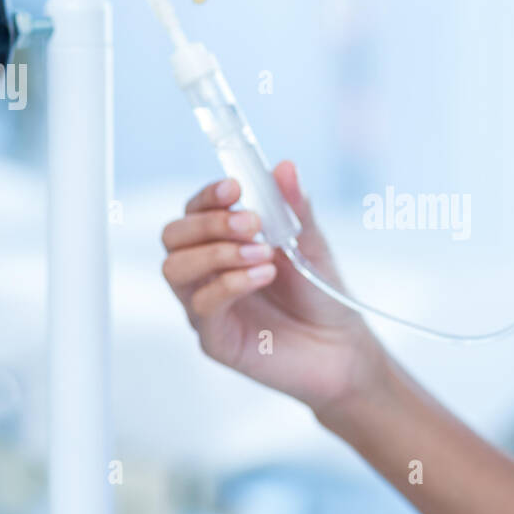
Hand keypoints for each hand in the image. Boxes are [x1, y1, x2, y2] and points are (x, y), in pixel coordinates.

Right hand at [161, 161, 384, 414]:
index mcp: (222, 243)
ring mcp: (206, 306)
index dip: (206, 196)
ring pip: (176, 269)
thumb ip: (295, 207)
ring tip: (262, 253)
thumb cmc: (320, 293)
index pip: (192, 211)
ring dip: (217, 252)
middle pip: (172, 236)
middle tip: (252, 223)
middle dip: (209, 223)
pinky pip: (201, 307)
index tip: (234, 187)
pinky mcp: (215, 339)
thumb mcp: (311, 243)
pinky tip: (263, 274)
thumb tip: (285, 166)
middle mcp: (205, 273)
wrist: (341, 346)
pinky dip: (230, 284)